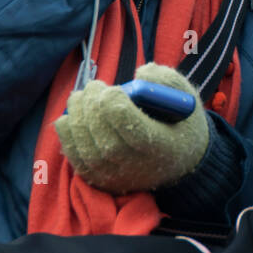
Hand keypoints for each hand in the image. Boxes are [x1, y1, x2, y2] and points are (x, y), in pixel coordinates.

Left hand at [55, 63, 207, 193]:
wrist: (178, 162)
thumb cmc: (179, 123)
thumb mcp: (185, 98)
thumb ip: (165, 80)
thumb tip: (139, 75)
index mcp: (162, 146)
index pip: (130, 127)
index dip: (115, 103)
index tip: (113, 89)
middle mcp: (137, 166)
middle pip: (104, 135)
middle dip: (92, 104)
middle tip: (95, 85)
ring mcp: (114, 176)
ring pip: (84, 143)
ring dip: (77, 112)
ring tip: (83, 96)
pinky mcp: (97, 178)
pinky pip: (72, 152)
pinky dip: (68, 129)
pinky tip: (75, 115)